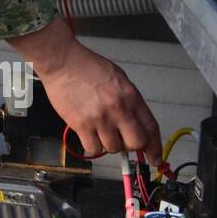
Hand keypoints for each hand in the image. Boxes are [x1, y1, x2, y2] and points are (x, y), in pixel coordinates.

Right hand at [6, 17, 162, 160]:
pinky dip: (92, 146)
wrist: (62, 61)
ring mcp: (99, 118)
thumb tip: (134, 122)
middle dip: (131, 145)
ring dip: (108, 143)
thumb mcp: (118, 78)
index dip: (154, 146)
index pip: (151, 128)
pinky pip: (93, 149)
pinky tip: (88, 136)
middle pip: (136, 143)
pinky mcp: (81, 124)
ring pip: (113, 148)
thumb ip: (128, 100)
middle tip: (122, 140)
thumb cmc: (86, 66)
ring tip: (99, 131)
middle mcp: (118, 108)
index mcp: (130, 96)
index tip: (154, 156)